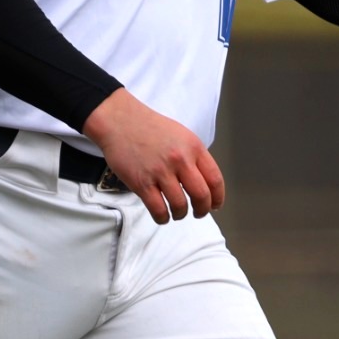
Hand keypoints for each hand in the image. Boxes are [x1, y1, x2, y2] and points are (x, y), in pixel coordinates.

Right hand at [81, 88, 225, 223]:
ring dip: (181, 214)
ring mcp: (160, 172)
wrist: (120, 121)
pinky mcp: (141, 183)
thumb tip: (203, 181)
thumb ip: (193, 156)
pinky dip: (163, 218)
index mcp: (193, 147)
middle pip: (201, 195)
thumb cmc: (150, 127)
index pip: (215, 179)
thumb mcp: (181, 135)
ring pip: (180, 205)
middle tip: (199, 213)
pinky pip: (158, 209)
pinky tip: (162, 215)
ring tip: (178, 213)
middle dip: (202, 210)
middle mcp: (180, 159)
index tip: (215, 205)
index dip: (217, 197)